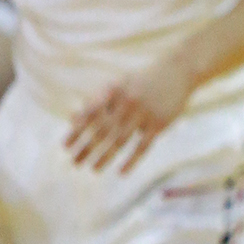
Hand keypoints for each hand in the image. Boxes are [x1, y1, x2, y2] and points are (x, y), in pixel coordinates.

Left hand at [66, 62, 198, 173]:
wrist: (178, 70)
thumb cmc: (143, 80)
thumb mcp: (120, 84)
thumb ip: (97, 100)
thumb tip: (72, 118)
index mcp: (115, 91)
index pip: (90, 114)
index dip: (77, 131)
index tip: (65, 146)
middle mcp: (128, 102)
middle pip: (103, 131)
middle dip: (87, 148)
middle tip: (75, 163)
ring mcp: (145, 113)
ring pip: (120, 140)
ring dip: (105, 157)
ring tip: (93, 169)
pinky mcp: (160, 123)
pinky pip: (143, 146)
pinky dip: (132, 160)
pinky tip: (121, 172)